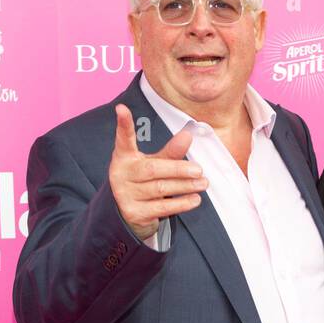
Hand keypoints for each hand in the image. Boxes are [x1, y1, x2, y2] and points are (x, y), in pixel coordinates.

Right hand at [108, 104, 207, 240]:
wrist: (132, 213)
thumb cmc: (145, 181)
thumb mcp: (155, 163)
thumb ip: (170, 152)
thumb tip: (187, 135)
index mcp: (123, 156)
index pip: (124, 139)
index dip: (123, 124)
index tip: (121, 109)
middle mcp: (120, 174)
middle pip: (153, 169)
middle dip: (178, 169)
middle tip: (199, 170)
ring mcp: (125, 194)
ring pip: (160, 189)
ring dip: (185, 186)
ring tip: (203, 183)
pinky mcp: (134, 213)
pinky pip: (162, 207)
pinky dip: (181, 203)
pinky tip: (195, 199)